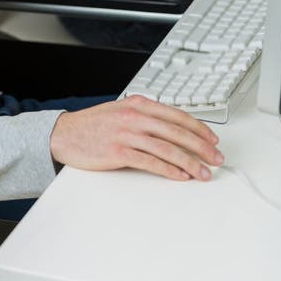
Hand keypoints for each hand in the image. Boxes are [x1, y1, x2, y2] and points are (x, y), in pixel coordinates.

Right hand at [50, 95, 223, 181]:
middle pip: (177, 132)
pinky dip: (169, 170)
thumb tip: (173, 129)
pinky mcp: (119, 152)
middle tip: (216, 158)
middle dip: (202, 147)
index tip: (213, 140)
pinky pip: (151, 162)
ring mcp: (127, 134)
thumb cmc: (94, 125)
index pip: (177, 115)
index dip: (199, 129)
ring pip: (168, 148)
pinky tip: (181, 176)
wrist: (64, 134)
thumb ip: (145, 116)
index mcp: (139, 103)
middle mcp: (135, 116)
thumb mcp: (121, 111)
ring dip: (190, 162)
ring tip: (203, 173)